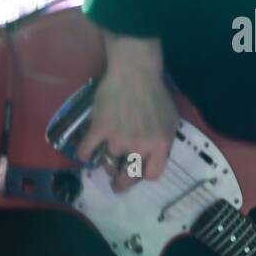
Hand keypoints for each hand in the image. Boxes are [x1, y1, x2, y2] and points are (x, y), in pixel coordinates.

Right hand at [76, 39, 177, 192]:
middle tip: (116, 183)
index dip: (143, 176)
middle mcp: (139, 147)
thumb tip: (155, 156)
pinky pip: (86, 152)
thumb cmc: (155, 93)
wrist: (135, 72)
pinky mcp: (98, 129)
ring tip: (105, 153)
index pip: (152, 175)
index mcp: (160, 145)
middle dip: (121, 183)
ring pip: (107, 163)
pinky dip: (84, 155)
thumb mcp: (171, 119)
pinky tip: (85, 154)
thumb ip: (164, 141)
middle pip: (128, 177)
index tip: (137, 174)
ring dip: (105, 160)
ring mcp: (117, 139)